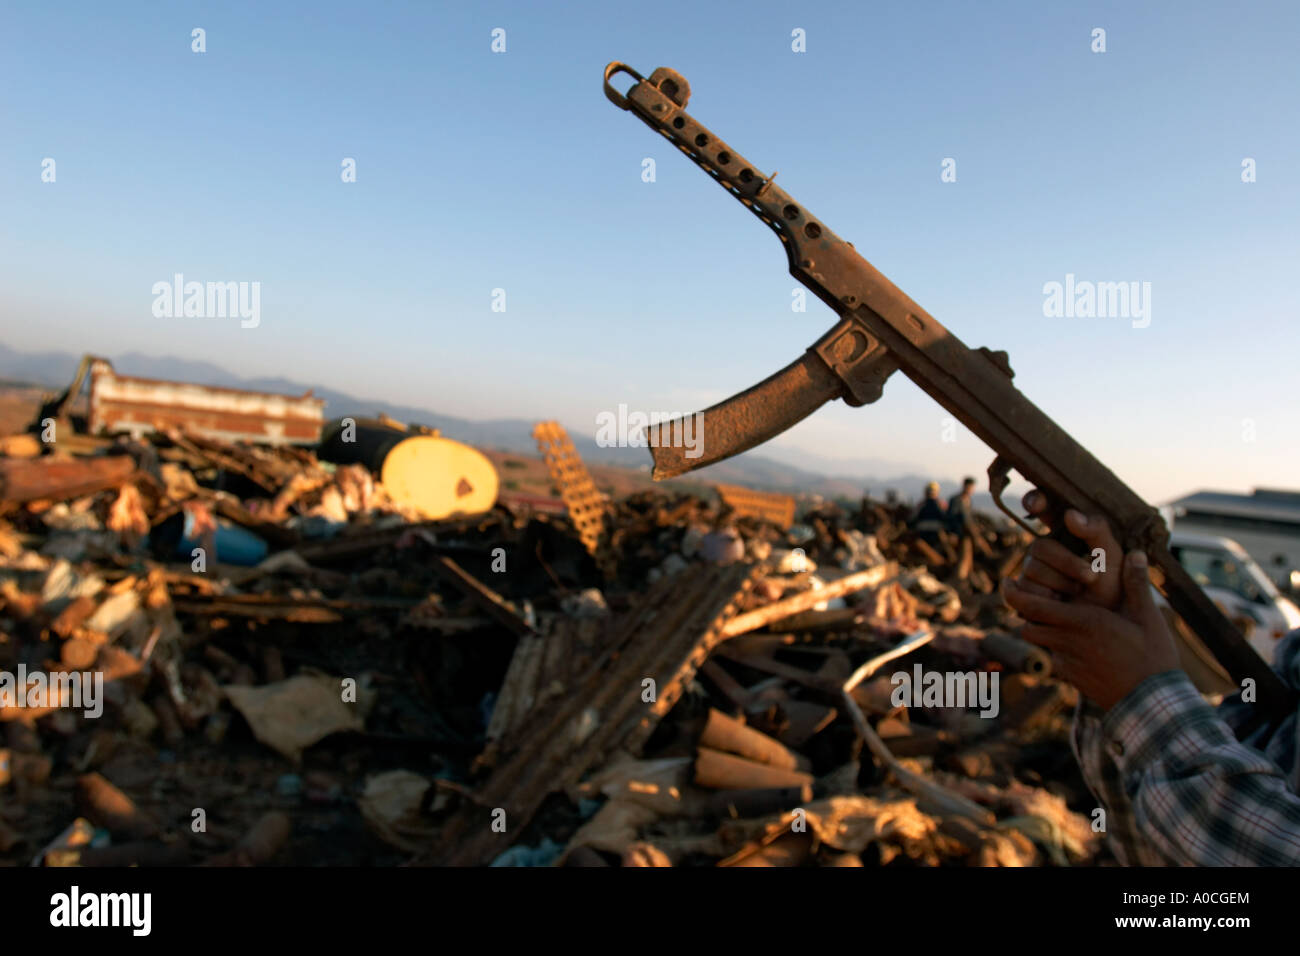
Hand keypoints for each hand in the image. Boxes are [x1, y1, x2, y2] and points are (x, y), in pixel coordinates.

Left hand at [1003, 550, 1180, 710]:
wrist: (1151, 703)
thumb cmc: (1152, 657)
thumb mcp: (1148, 617)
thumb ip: (1136, 584)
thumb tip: (1135, 553)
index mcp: (1082, 622)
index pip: (1032, 606)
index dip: (1013, 593)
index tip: (1006, 580)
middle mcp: (1068, 642)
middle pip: (1027, 623)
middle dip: (1024, 610)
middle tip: (1030, 595)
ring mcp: (1068, 663)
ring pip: (1037, 641)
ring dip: (1038, 628)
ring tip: (1052, 616)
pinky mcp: (1073, 678)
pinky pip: (1053, 658)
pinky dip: (1054, 647)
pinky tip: (1073, 642)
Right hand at [1018, 491, 1123, 610]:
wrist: (1104, 622)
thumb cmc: (1113, 586)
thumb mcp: (1113, 557)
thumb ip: (1097, 532)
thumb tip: (1070, 515)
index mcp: (1064, 531)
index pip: (1041, 508)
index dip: (1034, 501)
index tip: (1037, 504)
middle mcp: (1043, 549)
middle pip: (1039, 546)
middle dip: (1066, 563)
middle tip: (1091, 576)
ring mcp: (1030, 570)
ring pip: (1032, 569)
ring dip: (1061, 584)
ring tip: (1079, 593)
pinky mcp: (1023, 592)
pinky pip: (1023, 589)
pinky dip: (1047, 598)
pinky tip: (1061, 603)